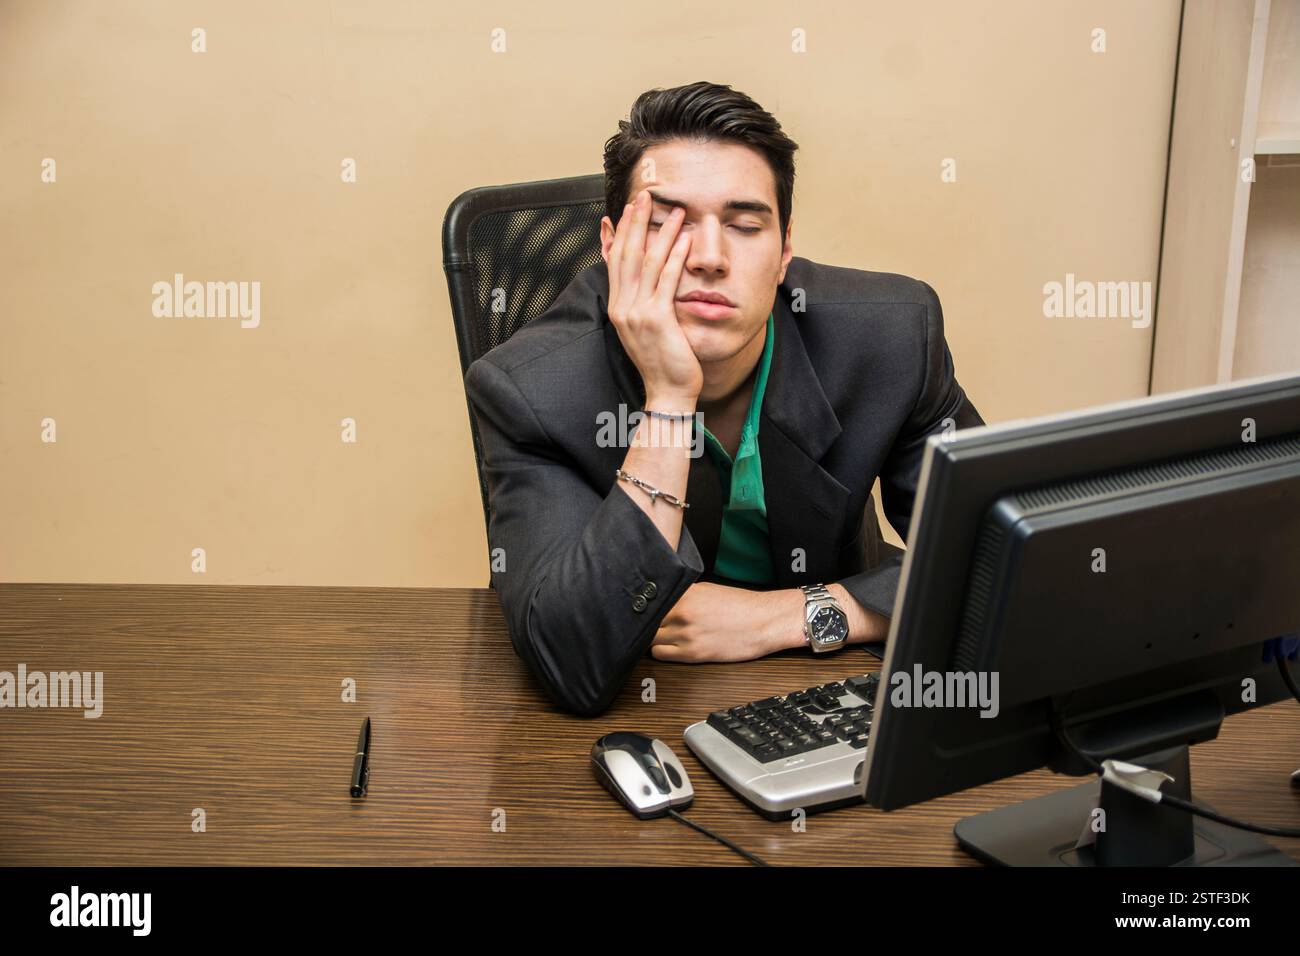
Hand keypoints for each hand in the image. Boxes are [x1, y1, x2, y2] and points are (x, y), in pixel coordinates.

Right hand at [604, 189, 701, 404]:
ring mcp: (637, 313)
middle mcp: (622, 306)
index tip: (631, 208)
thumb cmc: (662, 361)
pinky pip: (666, 280)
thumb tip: (644, 279)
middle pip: (626, 253)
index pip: (615, 259)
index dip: (622, 230)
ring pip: (647, 262)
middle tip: (647, 195)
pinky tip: (685, 238)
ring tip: (674, 210)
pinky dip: (676, 256)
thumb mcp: (645, 327)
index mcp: (617, 306)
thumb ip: (642, 300)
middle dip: (636, 222)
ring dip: (661, 232)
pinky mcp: (656, 319)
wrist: (667, 391)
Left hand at [651, 582, 802, 662]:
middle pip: (646, 620)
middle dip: (646, 623)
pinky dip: (660, 652)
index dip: (644, 608)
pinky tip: (668, 647)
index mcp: (685, 593)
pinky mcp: (692, 653)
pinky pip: (660, 654)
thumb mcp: (707, 590)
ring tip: (661, 636)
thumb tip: (664, 602)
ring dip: (651, 638)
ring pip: (649, 639)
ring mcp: (685, 633)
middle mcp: (682, 612)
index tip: (642, 611)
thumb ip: (683, 596)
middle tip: (648, 625)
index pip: (650, 601)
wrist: (764, 622)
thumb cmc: (741, 606)